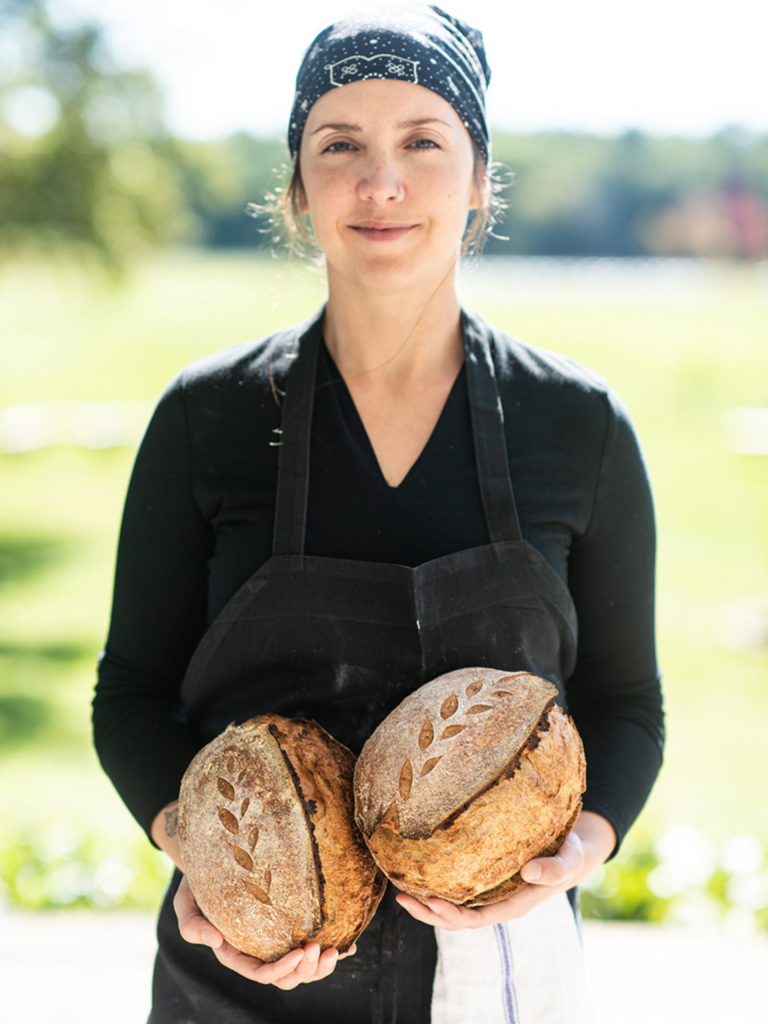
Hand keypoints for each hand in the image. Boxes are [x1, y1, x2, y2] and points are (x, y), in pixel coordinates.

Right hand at [173, 874, 354, 987]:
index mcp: (236, 952)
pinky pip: (312, 946)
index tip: (299, 954)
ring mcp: (276, 940)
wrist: (212, 862)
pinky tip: (349, 946)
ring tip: (337, 951)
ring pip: (301, 967)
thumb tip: (213, 940)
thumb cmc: (197, 885)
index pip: (260, 972)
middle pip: (286, 976)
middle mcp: (258, 951)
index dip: (281, 970)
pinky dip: (333, 948)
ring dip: (320, 966)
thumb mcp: (185, 903)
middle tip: (321, 951)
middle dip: (306, 971)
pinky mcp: (290, 925)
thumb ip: (192, 925)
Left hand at [396, 810, 615, 929]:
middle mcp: (498, 902)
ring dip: (428, 902)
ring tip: (402, 890)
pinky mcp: (486, 878)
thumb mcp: (569, 859)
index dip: (451, 915)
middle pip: (458, 918)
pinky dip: (439, 885)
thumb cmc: (570, 852)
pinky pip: (459, 888)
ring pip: (455, 906)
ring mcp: (491, 892)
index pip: (476, 919)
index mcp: (514, 903)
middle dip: (429, 912)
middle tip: (402, 897)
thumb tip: (529, 873)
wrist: (573, 845)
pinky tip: (422, 872)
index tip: (429, 902)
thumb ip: (554, 869)